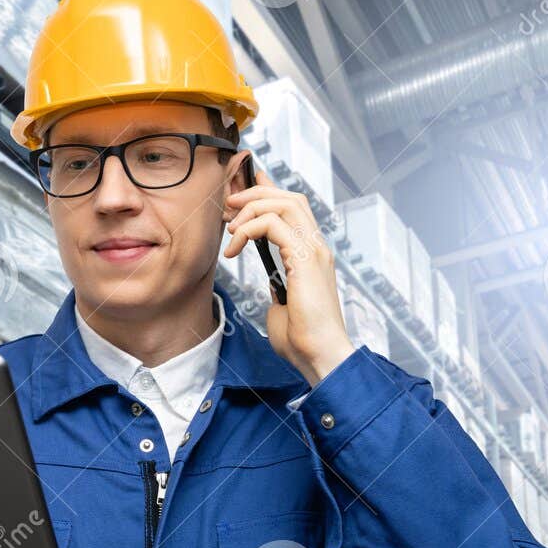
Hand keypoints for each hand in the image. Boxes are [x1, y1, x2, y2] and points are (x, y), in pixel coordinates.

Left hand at [223, 168, 354, 385]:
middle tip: (228, 205)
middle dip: (255, 194)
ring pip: (284, 204)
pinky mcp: (305, 260)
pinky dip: (249, 229)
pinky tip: (234, 246)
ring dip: (251, 208)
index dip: (268, 192)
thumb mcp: (283, 306)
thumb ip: (278, 290)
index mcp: (312, 255)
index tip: (241, 192)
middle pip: (289, 198)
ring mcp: (314, 251)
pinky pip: (274, 226)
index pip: (294, 209)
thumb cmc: (302, 339)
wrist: (319, 355)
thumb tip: (272, 286)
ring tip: (230, 228)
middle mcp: (316, 247)